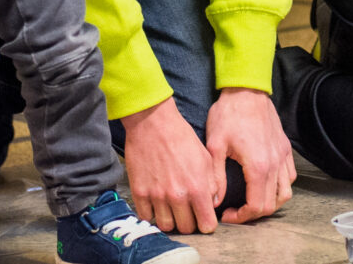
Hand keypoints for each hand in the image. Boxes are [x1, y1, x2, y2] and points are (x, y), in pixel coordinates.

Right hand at [122, 97, 219, 233]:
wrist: (153, 123)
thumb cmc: (181, 137)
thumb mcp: (205, 158)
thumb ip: (212, 183)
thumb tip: (212, 203)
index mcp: (197, 188)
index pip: (206, 225)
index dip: (207, 223)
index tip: (203, 218)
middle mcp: (177, 196)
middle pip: (186, 229)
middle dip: (189, 223)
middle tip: (187, 212)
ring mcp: (157, 196)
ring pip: (166, 226)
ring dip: (170, 220)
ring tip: (171, 208)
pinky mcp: (139, 192)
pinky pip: (146, 217)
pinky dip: (152, 213)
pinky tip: (156, 203)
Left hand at [206, 87, 295, 222]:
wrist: (246, 90)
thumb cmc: (229, 115)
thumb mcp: (215, 146)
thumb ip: (216, 177)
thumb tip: (214, 201)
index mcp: (258, 166)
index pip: (256, 206)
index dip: (242, 218)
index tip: (227, 215)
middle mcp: (275, 164)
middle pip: (272, 204)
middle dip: (253, 214)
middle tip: (235, 211)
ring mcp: (282, 156)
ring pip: (285, 193)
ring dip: (269, 203)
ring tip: (251, 202)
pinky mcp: (285, 148)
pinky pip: (289, 176)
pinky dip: (279, 187)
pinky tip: (265, 184)